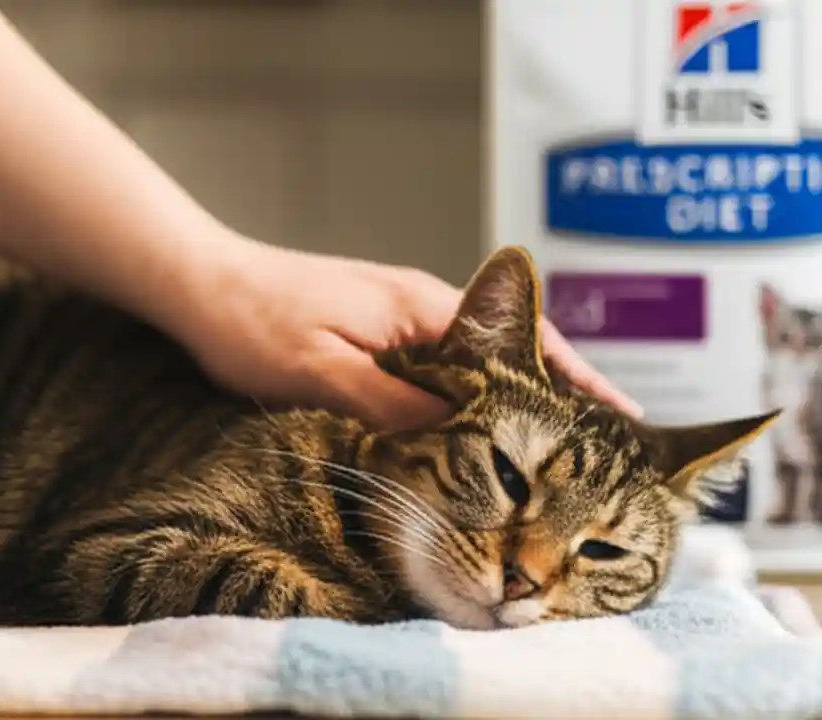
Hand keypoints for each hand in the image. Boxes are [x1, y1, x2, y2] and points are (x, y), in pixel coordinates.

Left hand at [155, 232, 641, 430]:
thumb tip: (463, 436)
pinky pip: (451, 372)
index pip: (524, 341)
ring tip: (563, 450)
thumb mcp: (319, 370)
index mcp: (424, 309)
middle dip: (567, 393)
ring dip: (526, 399)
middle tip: (607, 448)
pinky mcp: (383, 338)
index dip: (576, 379)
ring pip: (487, 365)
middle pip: (519, 351)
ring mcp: (406, 322)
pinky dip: (482, 400)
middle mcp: (426, 310)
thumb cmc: (252, 322)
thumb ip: (389, 402)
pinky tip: (485, 433)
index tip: (621, 415)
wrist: (200, 283)